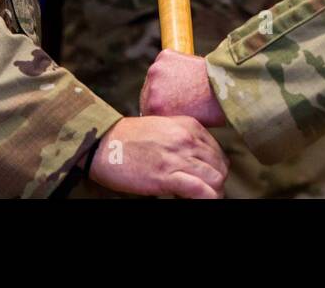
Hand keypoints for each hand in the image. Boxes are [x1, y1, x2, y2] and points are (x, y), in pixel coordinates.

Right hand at [87, 115, 227, 198]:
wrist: (105, 143)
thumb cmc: (129, 137)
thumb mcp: (164, 127)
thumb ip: (182, 138)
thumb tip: (195, 159)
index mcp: (188, 125)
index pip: (217, 150)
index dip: (216, 167)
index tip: (209, 176)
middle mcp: (187, 139)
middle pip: (219, 165)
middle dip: (217, 181)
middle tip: (209, 190)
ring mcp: (178, 157)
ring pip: (215, 178)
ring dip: (214, 192)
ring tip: (206, 197)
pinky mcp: (167, 176)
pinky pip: (200, 190)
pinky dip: (207, 198)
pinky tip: (203, 200)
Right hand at [140, 49, 226, 126]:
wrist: (225, 88)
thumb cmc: (210, 110)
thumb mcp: (184, 123)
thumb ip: (168, 118)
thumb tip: (164, 117)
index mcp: (152, 111)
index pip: (149, 108)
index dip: (162, 106)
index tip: (173, 105)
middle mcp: (150, 91)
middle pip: (150, 90)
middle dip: (163, 91)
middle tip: (184, 93)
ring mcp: (156, 71)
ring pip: (158, 74)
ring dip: (168, 77)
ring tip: (189, 82)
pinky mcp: (164, 56)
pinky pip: (166, 59)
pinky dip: (176, 62)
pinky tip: (190, 69)